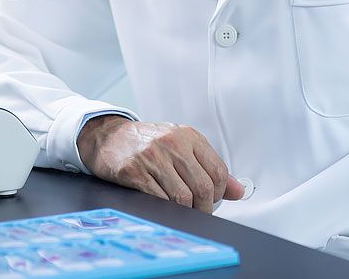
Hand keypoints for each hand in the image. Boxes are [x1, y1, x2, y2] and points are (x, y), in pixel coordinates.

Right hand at [77, 116, 243, 211]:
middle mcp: (172, 143)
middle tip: (198, 212)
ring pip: (182, 197)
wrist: (109, 138)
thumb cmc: (148, 144)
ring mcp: (152, 156)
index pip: (217, 170)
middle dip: (204, 207)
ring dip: (186, 212)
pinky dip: (165, 209)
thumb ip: (209, 167)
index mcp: (188, 136)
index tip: (211, 200)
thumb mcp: (181, 147)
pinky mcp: (134, 171)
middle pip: (202, 187)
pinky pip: (158, 199)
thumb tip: (239, 191)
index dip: (219, 193)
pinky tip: (164, 207)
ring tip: (183, 212)